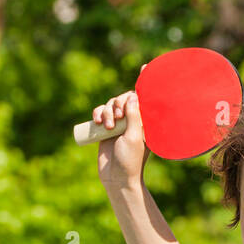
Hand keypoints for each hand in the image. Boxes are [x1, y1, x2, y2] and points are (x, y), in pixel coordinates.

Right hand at [93, 68, 150, 190]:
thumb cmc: (131, 160)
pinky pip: (99, 112)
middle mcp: (132, 119)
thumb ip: (134, 116)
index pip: (145, 98)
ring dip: (107, 111)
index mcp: (145, 121)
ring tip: (109, 126)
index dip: (145, 82)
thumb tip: (132, 96)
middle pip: (124, 97)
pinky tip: (98, 122)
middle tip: (118, 117)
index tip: (145, 66)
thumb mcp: (134, 136)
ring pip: (110, 104)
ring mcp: (118, 123)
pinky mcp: (105, 128)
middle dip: (118, 103)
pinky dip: (98, 113)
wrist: (116, 177)